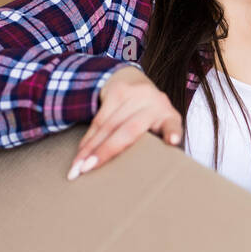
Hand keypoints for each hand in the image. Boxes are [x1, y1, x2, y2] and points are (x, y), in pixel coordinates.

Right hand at [67, 65, 183, 179]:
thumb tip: (146, 173)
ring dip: (89, 149)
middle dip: (106, 150)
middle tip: (89, 169)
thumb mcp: (159, 124)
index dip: (172, 132)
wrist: (131, 78)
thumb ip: (155, 143)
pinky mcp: (116, 92)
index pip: (173, 125)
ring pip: (107, 125)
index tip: (172, 141)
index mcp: (168, 116)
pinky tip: (79, 153)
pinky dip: (87, 139)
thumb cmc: (147, 113)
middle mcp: (154, 102)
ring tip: (78, 168)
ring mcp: (135, 95)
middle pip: (129, 129)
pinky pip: (97, 120)